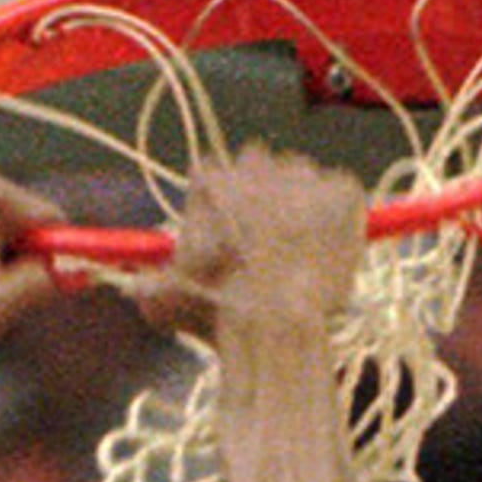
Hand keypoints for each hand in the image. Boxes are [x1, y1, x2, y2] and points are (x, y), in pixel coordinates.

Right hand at [135, 145, 366, 337]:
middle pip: (264, 168)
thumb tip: (138, 290)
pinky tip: (327, 250)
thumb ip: (151, 287)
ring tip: (304, 253)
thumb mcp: (166, 302)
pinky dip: (341, 218)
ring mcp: (301, 171)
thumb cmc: (216, 310)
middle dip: (269, 198)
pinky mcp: (340, 188)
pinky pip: (342, 194)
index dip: (228, 206)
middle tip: (273, 244)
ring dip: (305, 207)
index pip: (218, 174)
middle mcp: (254, 162)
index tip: (235, 236)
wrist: (273, 319)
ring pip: (305, 181)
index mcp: (209, 179)